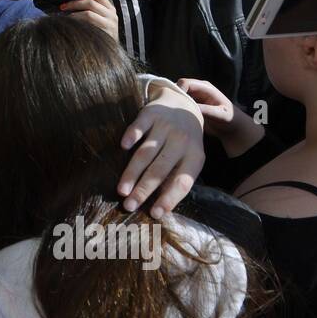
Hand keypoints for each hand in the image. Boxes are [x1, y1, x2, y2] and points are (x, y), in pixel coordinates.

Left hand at [60, 0, 117, 41]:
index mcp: (110, 8)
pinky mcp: (105, 32)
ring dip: (74, 12)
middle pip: (91, 2)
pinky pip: (88, 23)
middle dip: (74, 3)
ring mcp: (109, 24)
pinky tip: (70, 23)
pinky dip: (77, 21)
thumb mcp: (100, 18)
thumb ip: (92, 7)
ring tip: (65, 16)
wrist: (109, 53)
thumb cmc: (101, 34)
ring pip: (88, 12)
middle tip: (63, 6)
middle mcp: (112, 14)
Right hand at [118, 81, 205, 217]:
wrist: (182, 103)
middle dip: (144, 190)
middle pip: (160, 170)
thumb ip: (176, 179)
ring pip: (146, 153)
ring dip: (133, 172)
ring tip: (121, 190)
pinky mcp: (151, 113)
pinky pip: (139, 126)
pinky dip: (132, 136)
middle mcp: (182, 141)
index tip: (155, 214)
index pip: (183, 182)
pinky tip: (123, 147)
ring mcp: (166, 127)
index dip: (169, 198)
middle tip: (129, 205)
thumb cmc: (183, 141)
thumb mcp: (188, 158)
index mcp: (195, 156)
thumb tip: (159, 209)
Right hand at [177, 77, 264, 157]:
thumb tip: (189, 107)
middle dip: (173, 96)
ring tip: (172, 113)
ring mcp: (193, 97)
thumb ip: (207, 110)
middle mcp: (197, 89)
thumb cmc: (229, 119)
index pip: (185, 83)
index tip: (175, 103)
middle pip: (178, 86)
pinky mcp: (190, 104)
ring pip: (176, 94)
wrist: (232, 127)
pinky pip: (178, 102)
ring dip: (173, 101)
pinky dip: (175, 106)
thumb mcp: (220, 115)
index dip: (178, 90)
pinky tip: (175, 116)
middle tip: (172, 109)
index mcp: (206, 88)